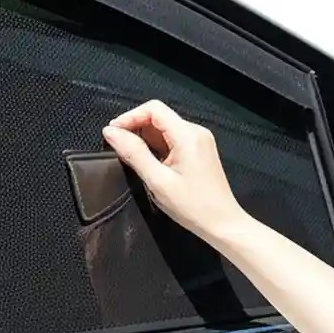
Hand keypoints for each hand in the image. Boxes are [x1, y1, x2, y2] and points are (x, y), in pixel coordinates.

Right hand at [101, 100, 248, 241]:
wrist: (223, 224)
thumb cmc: (191, 205)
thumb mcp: (157, 180)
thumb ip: (133, 153)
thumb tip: (110, 132)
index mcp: (187, 135)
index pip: (154, 109)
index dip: (129, 117)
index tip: (112, 134)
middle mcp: (195, 131)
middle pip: (158, 116)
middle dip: (135, 127)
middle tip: (118, 148)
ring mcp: (198, 140)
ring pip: (163, 128)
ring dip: (144, 138)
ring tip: (130, 158)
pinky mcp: (198, 150)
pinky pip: (171, 139)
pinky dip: (155, 146)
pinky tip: (148, 162)